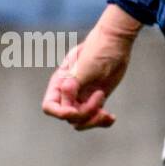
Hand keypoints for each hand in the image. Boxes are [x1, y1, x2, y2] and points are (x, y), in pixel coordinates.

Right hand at [42, 6, 138, 129]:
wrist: (114, 44)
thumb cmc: (97, 50)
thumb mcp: (85, 66)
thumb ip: (73, 83)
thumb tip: (65, 98)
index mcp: (61, 83)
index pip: (49, 107)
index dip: (60, 113)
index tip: (75, 111)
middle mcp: (69, 93)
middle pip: (69, 117)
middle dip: (85, 114)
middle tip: (100, 96)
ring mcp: (82, 97)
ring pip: (82, 121)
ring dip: (94, 121)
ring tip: (107, 114)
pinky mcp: (96, 100)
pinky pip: (94, 118)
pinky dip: (102, 121)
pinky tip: (112, 117)